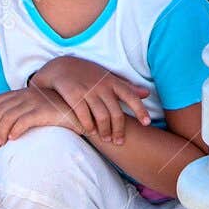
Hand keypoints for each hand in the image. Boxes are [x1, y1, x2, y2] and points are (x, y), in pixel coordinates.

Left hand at [0, 87, 83, 148]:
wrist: (81, 111)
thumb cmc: (58, 113)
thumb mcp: (39, 107)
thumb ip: (24, 110)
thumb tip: (6, 124)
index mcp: (24, 93)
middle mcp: (27, 95)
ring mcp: (35, 102)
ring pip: (7, 117)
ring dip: (2, 132)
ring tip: (4, 141)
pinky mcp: (43, 111)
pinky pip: (21, 122)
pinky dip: (14, 131)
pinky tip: (14, 138)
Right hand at [28, 56, 150, 144]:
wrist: (61, 67)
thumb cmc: (89, 75)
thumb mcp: (109, 77)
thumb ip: (127, 87)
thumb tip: (147, 93)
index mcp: (113, 82)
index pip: (131, 97)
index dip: (140, 110)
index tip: (147, 123)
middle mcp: (102, 86)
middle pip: (116, 113)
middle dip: (119, 129)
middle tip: (119, 142)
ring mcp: (88, 91)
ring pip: (101, 116)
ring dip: (104, 131)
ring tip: (106, 140)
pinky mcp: (73, 96)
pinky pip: (84, 115)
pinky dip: (88, 126)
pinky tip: (90, 132)